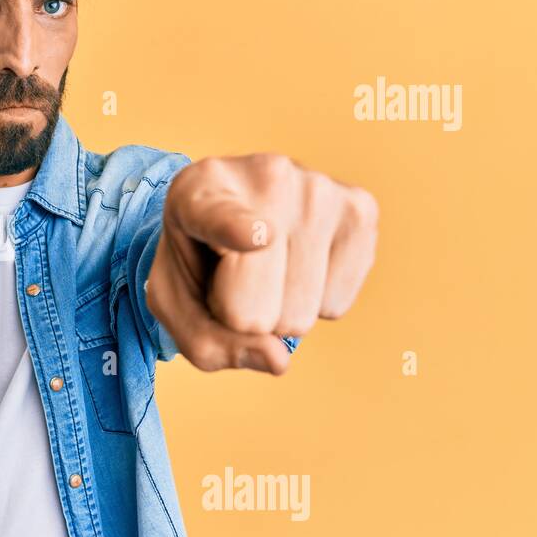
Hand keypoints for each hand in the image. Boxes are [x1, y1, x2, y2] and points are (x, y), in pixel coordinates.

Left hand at [145, 153, 377, 373]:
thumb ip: (208, 343)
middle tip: (234, 275)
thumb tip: (279, 360)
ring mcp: (318, 187)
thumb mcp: (176, 305)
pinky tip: (299, 262)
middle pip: (259, 309)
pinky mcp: (360, 208)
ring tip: (265, 266)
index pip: (222, 217)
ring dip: (280, 309)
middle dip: (243, 316)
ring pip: (303, 313)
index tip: (258, 236)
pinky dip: (317, 302)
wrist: (233, 214)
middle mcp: (264, 175)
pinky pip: (337, 305)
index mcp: (198, 192)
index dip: (238, 230)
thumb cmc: (198, 262)